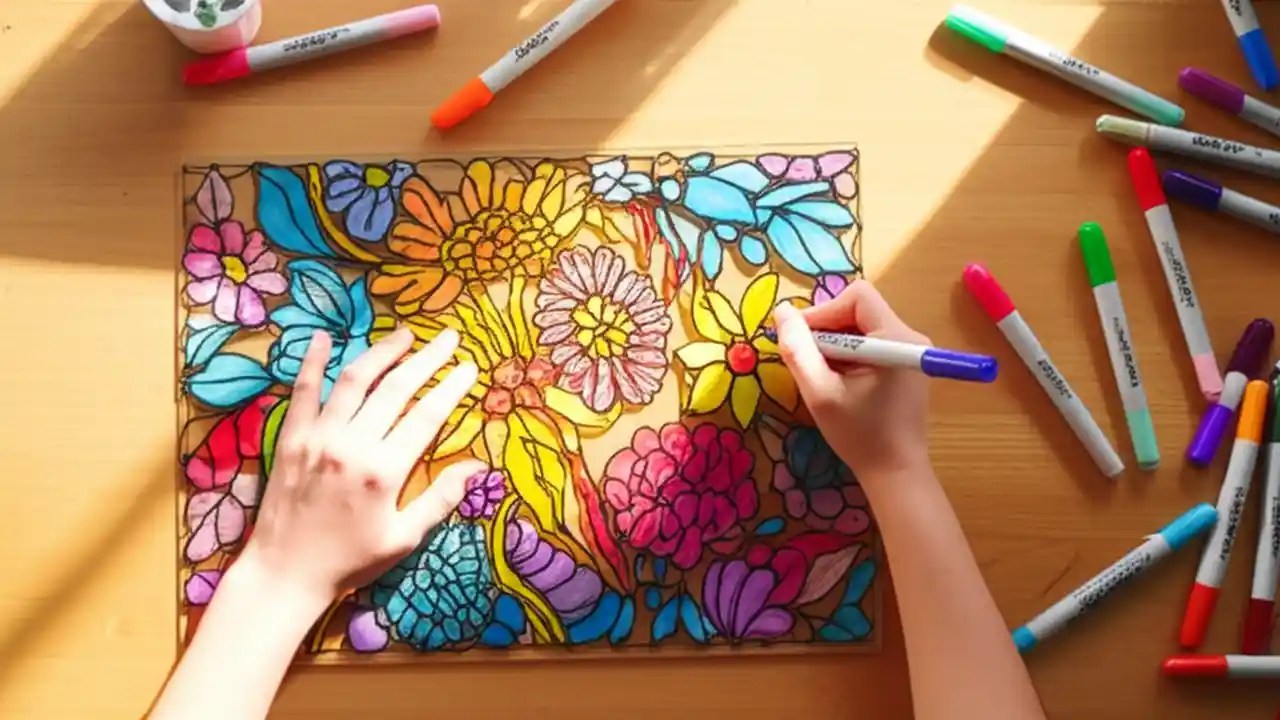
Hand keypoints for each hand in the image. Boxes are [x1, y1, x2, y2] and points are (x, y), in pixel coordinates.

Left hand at [239, 327, 483, 609]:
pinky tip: (324, 337)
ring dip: (382, 352)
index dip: (451, 387)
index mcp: (384, 471)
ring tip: (405, 335)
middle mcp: (352, 445)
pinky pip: (303, 391)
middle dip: (427, 359)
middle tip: (449, 337)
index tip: (469, 367)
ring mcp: (318, 437)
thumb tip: (478, 467)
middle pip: (396, 389)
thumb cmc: (350, 561)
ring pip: (354, 380)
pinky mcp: (291, 438)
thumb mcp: (404, 537)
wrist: (284, 574)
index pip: (427, 416)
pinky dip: (313, 362)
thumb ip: (441, 498)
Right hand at [773, 280, 929, 479]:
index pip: (857, 297)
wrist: (896, 473)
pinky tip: (838, 382)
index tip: (800, 339)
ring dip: (835, 344)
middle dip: (827, 329)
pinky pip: (871, 344)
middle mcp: (910, 337)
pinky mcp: (906, 366)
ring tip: (821, 375)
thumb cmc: (859, 435)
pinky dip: (849, 356)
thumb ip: (799, 349)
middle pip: (860, 310)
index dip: (823, 311)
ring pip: (862, 327)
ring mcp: (911, 352)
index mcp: (896, 338)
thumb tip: (782, 311)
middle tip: (806, 359)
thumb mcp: (820, 392)